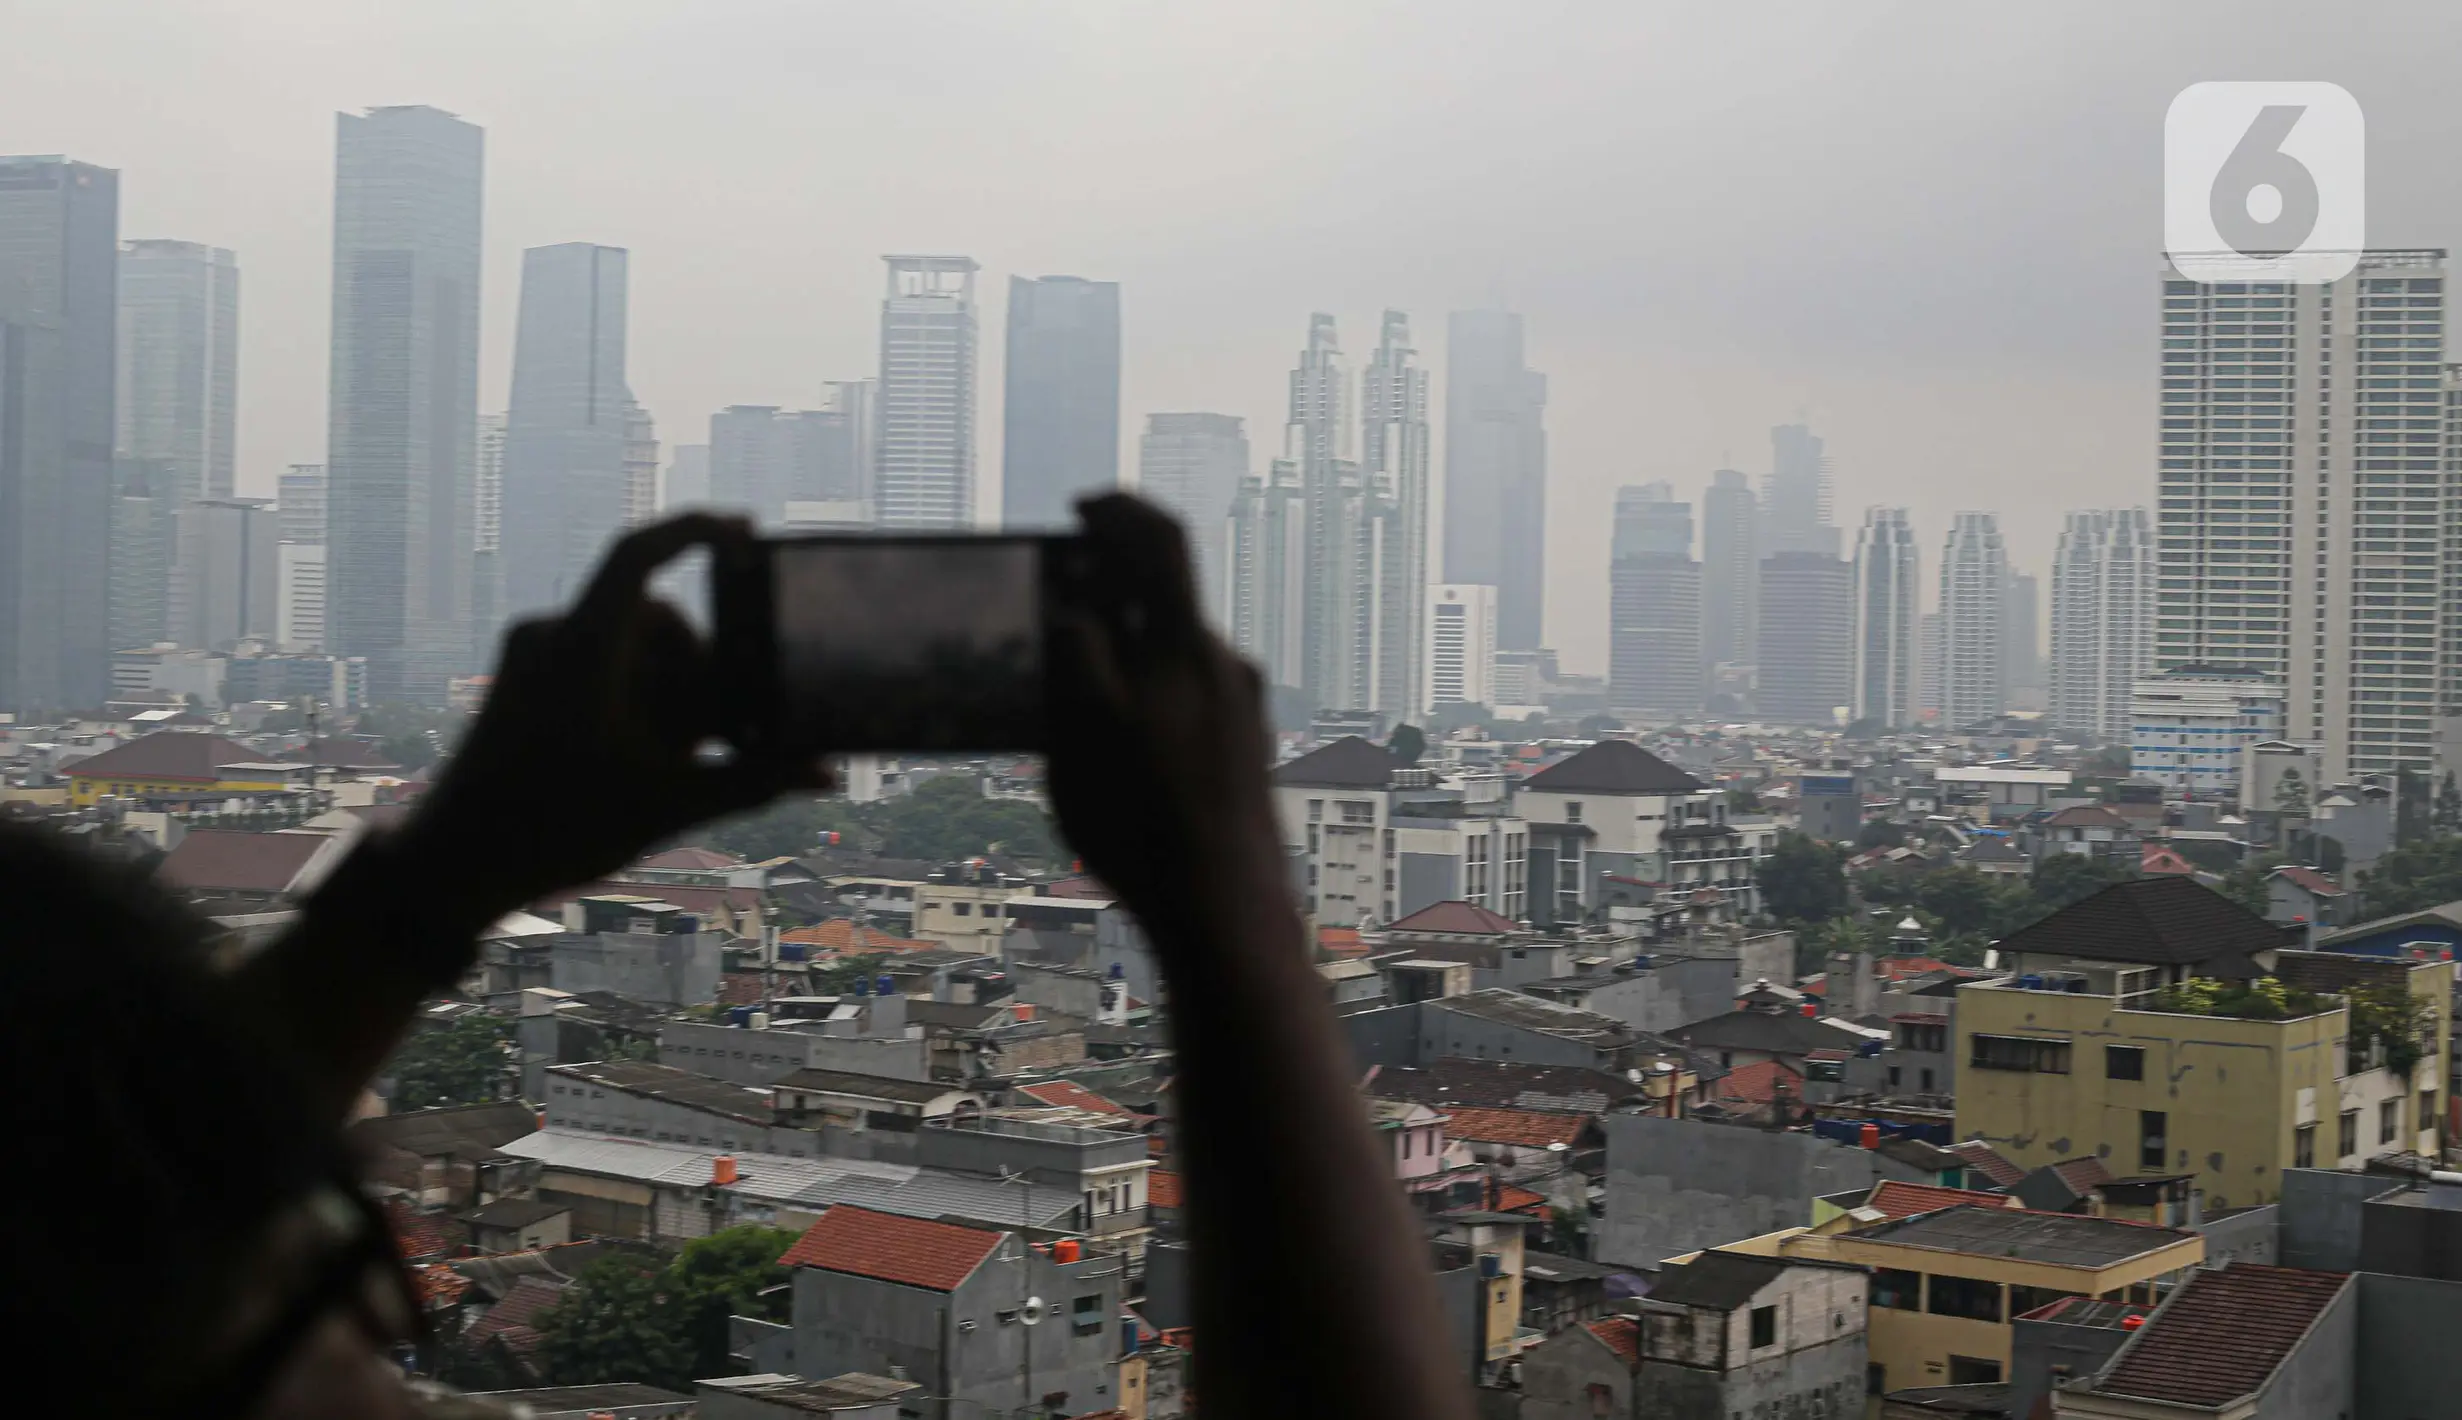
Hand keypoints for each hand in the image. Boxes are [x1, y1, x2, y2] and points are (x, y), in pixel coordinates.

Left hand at [392, 513, 824, 927]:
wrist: (451, 867)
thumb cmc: (552, 830)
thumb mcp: (667, 805)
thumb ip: (751, 781)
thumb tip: (823, 772)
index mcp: (582, 647)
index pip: (641, 553)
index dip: (697, 529)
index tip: (746, 532)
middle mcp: (550, 637)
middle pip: (652, 617)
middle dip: (694, 667)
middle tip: (715, 730)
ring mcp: (529, 659)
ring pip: (626, 646)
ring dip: (663, 689)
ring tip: (671, 759)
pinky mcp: (519, 684)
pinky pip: (593, 665)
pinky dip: (630, 698)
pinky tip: (642, 757)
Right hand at [1045, 495, 1279, 925]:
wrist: (1227, 912)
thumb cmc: (1146, 838)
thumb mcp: (1084, 746)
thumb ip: (1078, 667)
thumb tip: (1071, 612)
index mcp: (1182, 653)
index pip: (1154, 543)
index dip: (1111, 517)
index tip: (1076, 516)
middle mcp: (1220, 665)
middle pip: (1170, 580)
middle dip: (1123, 554)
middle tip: (1082, 545)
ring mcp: (1240, 701)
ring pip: (1179, 635)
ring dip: (1136, 621)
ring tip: (1087, 646)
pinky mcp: (1247, 735)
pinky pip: (1197, 680)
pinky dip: (1158, 670)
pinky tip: (1124, 708)